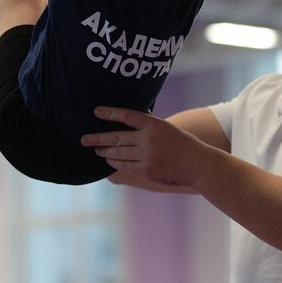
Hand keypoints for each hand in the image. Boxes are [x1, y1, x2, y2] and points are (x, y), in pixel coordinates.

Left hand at [81, 107, 206, 187]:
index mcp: (154, 124)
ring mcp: (147, 155)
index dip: (110, 113)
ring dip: (105, 151)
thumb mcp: (166, 127)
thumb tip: (129, 116)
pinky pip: (125, 165)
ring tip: (96, 149)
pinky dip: (114, 162)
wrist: (198, 164)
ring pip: (118, 152)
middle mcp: (149, 139)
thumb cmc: (181, 143)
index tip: (96, 111)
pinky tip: (108, 159)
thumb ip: (148, 122)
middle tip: (84, 139)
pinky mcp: (147, 170)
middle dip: (98, 138)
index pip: (127, 115)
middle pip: (117, 137)